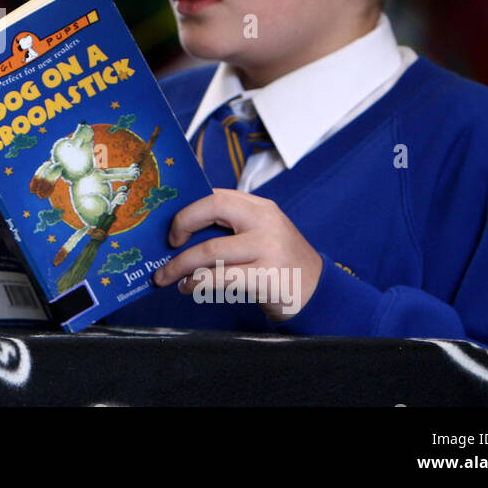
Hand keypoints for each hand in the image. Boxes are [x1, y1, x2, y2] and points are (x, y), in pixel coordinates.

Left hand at [153, 189, 323, 322]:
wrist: (319, 293)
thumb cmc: (280, 264)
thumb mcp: (261, 235)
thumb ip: (230, 228)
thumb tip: (180, 232)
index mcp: (260, 207)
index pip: (217, 194)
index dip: (188, 209)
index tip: (171, 227)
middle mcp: (265, 221)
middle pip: (213, 207)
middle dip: (181, 223)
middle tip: (169, 245)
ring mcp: (268, 248)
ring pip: (210, 249)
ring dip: (180, 265)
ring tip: (168, 277)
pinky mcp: (268, 276)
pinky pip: (221, 277)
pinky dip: (197, 283)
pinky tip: (189, 288)